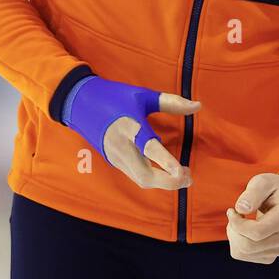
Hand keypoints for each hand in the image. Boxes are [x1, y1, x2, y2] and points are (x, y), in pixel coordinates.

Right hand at [65, 76, 199, 189]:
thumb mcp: (143, 95)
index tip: (181, 171)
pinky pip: (136, 176)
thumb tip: (198, 106)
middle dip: (169, 182)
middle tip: (189, 176)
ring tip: (183, 176)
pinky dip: (153, 178)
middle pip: (145, 175)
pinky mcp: (114, 161)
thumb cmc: (115, 96)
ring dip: (163, 183)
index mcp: (129, 127)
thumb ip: (171, 102)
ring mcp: (116, 157)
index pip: (149, 147)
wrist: (80, 104)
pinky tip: (166, 174)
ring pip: (141, 180)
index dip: (165, 161)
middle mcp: (122, 147)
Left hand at [225, 171, 278, 263]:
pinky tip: (243, 230)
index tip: (231, 210)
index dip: (237, 224)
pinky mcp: (269, 256)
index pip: (257, 232)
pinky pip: (243, 255)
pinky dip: (236, 243)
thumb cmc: (274, 190)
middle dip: (233, 230)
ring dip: (234, 236)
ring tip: (240, 220)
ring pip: (243, 253)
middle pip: (248, 246)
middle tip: (235, 214)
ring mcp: (278, 250)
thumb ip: (253, 193)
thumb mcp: (264, 182)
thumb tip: (241, 209)